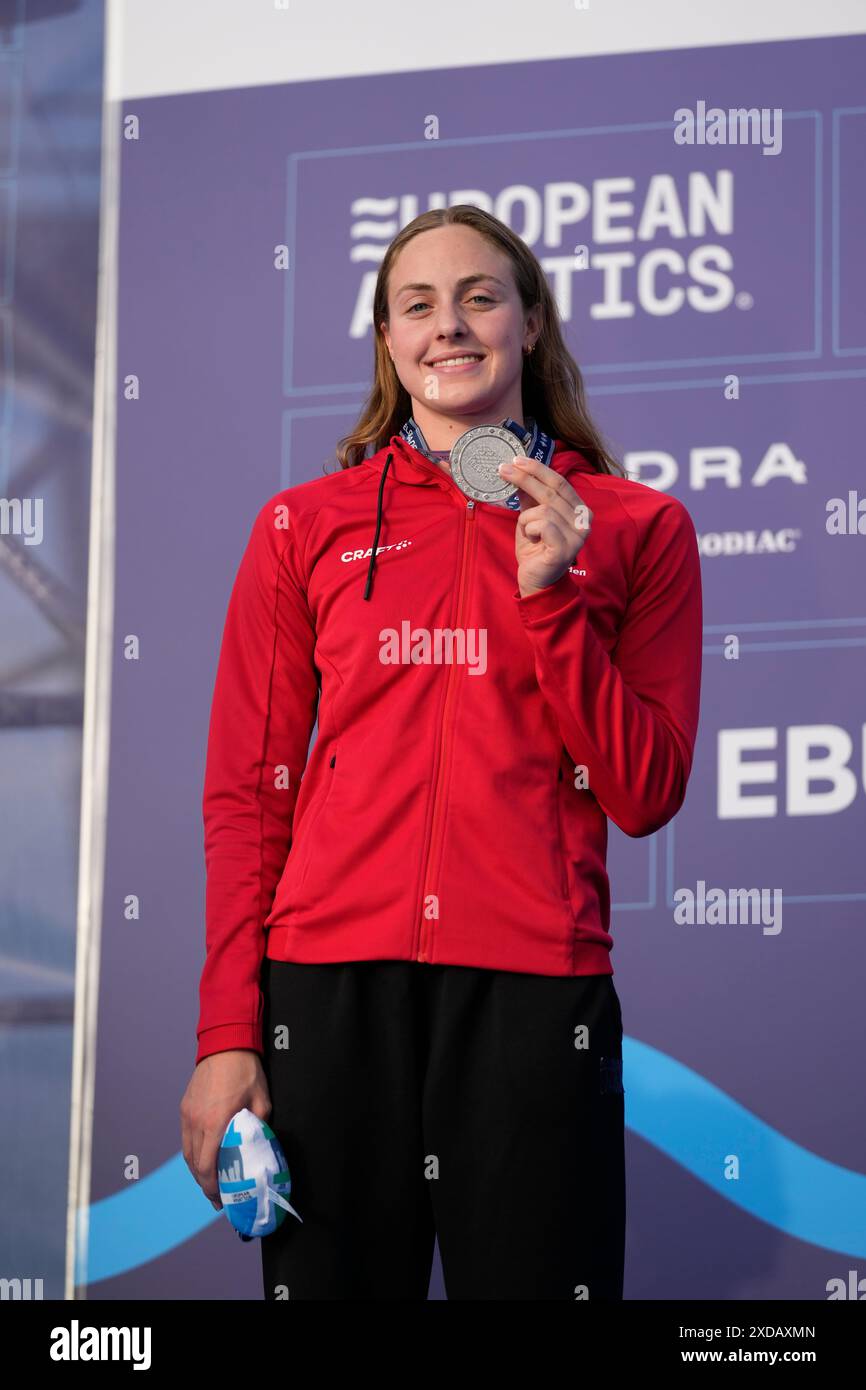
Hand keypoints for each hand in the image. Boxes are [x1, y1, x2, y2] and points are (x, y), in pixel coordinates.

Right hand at [180, 1050, 271, 1210]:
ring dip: (197, 1171)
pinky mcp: (184, 1108)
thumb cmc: (246, 1071)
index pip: (207, 1166)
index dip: (212, 1187)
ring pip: (187, 1153)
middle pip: (194, 1165)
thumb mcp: (262, 1100)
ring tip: (209, 1182)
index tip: (220, 1198)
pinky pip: (186, 1138)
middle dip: (204, 1185)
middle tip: (216, 1197)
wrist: (225, 1043)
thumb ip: (259, 1126)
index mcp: (215, 1122)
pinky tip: (203, 1158)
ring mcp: (187, 1115)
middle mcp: (196, 1122)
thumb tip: (260, 1146)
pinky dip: (193, 1153)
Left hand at [498, 455, 591, 597]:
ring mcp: (578, 535)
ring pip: (544, 509)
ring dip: (526, 519)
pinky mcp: (566, 548)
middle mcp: (584, 520)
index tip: (517, 460)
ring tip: (528, 532)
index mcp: (579, 510)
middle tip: (503, 470)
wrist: (537, 581)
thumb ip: (530, 497)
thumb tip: (519, 471)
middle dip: (525, 478)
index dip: (538, 469)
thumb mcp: (530, 517)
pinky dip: (530, 529)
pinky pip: (542, 525)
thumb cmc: (535, 548)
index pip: (560, 482)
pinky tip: (532, 540)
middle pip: (552, 491)